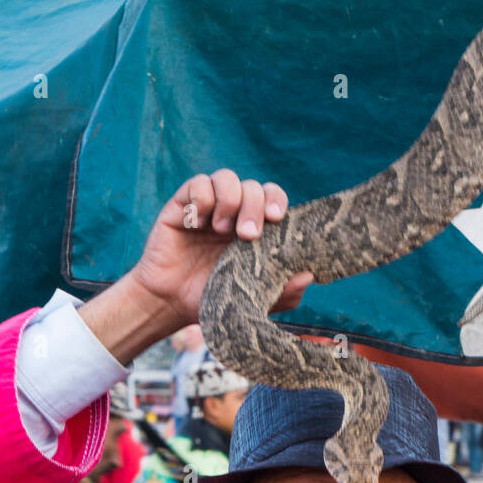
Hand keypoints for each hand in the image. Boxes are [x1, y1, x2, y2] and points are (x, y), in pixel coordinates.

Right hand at [131, 170, 312, 326]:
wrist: (172, 304)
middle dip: (254, 206)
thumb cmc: (214, 300)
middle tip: (247, 236)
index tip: (277, 219)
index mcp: (254, 229)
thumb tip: (309, 275)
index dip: (277, 201)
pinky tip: (197, 223)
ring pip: (227, 178)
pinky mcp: (183, 205)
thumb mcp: (254, 301)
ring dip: (229, 201)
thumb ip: (284, 292)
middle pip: (253, 187)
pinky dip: (202, 198)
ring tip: (219, 230)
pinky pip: (198, 183)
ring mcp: (208, 207)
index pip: (273, 199)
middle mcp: (233, 213)